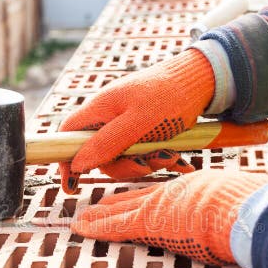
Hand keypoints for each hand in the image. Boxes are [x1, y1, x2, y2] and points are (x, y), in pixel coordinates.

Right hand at [59, 49, 214, 192]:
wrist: (201, 81)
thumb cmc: (170, 96)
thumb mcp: (138, 123)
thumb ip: (106, 143)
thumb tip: (77, 164)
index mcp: (100, 108)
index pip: (67, 134)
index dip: (66, 160)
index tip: (72, 185)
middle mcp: (109, 116)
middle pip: (98, 154)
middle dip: (123, 166)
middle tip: (146, 164)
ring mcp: (126, 124)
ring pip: (123, 158)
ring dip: (146, 163)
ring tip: (169, 155)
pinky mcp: (143, 130)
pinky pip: (142, 153)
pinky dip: (158, 158)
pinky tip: (176, 156)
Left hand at [71, 170, 267, 264]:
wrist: (243, 209)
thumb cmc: (251, 208)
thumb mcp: (244, 202)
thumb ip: (239, 209)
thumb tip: (256, 217)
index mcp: (194, 192)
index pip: (163, 197)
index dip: (145, 199)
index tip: (136, 202)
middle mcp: (172, 196)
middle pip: (137, 200)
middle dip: (116, 206)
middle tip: (99, 207)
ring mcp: (160, 207)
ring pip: (122, 211)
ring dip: (100, 216)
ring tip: (82, 220)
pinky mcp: (149, 222)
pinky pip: (117, 225)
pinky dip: (97, 227)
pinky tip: (81, 229)